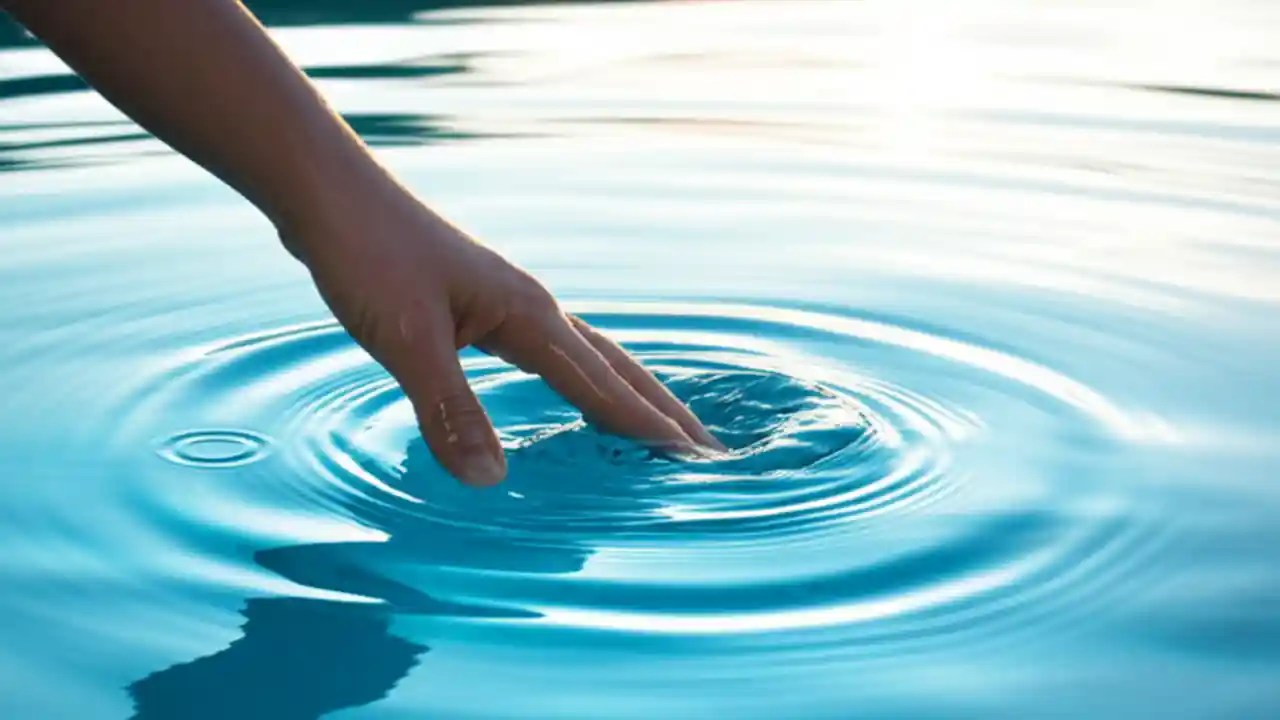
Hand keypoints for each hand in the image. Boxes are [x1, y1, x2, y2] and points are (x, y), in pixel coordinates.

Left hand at [281, 181, 722, 486]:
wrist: (331, 194)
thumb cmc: (367, 256)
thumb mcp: (406, 340)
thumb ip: (450, 410)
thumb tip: (491, 481)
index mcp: (529, 315)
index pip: (602, 386)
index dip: (646, 427)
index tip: (695, 462)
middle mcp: (533, 307)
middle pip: (615, 366)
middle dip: (659, 410)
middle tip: (703, 449)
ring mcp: (510, 302)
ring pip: (588, 356)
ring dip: (627, 392)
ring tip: (656, 424)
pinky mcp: (483, 304)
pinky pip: (553, 352)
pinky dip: (582, 379)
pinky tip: (569, 387)